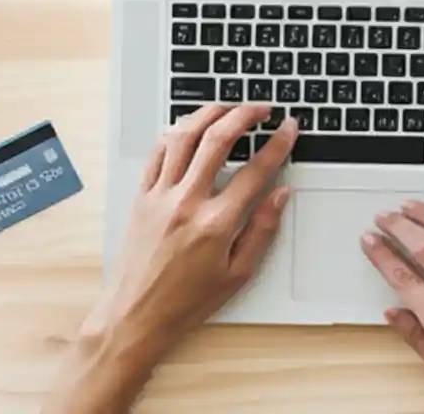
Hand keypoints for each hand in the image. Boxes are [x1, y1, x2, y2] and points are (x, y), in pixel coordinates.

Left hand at [45, 105, 296, 413]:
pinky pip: (157, 153)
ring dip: (208, 114)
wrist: (135, 315)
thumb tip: (280, 194)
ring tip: (227, 107)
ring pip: (183, 137)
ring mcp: (159, 197)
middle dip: (244, 115)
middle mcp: (186, 203)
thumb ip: (262, 229)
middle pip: (217, 140)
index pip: (255, 171)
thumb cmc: (186, 301)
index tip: (288, 129)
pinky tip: (189, 127)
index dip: (277, 144)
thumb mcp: (238, 273)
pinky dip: (175, 133)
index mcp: (216, 223)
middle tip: (261, 108)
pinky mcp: (141, 198)